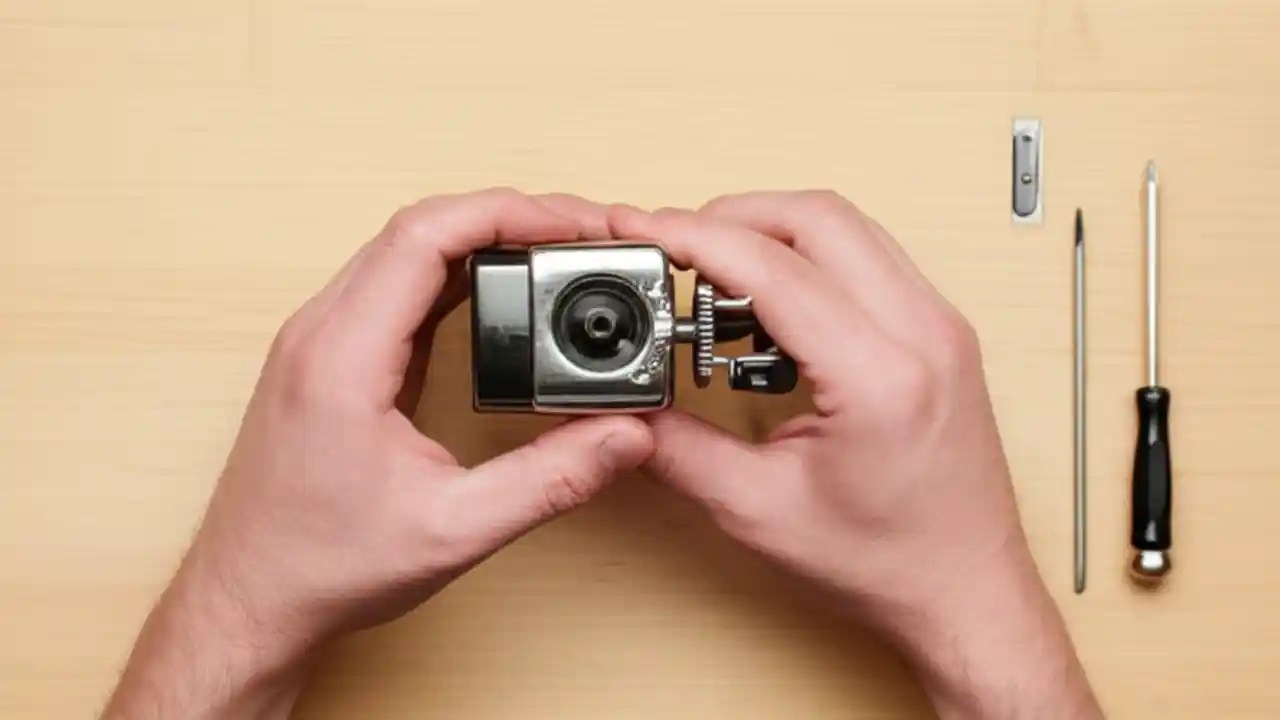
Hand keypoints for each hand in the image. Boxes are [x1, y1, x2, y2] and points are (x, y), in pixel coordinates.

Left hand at [102, 189, 653, 719]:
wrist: (249, 600)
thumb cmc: (320, 567)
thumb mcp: (453, 530)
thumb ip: (549, 480)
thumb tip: (623, 436)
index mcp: (342, 357)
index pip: (427, 235)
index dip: (509, 213)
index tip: (573, 223)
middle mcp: (320, 332)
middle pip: (421, 228)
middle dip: (509, 216)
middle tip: (582, 234)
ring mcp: (319, 340)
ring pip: (406, 250)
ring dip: (482, 239)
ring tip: (554, 253)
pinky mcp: (329, 358)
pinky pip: (395, 285)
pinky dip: (456, 273)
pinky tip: (501, 289)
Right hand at [608, 192, 1101, 719]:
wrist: (965, 592)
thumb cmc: (891, 563)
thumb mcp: (758, 510)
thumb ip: (678, 448)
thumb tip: (628, 405)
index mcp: (881, 376)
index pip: (774, 267)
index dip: (695, 237)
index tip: (645, 228)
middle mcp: (925, 333)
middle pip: (817, 216)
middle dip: (732, 216)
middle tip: (675, 247)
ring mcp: (941, 325)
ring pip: (847, 226)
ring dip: (772, 232)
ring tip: (717, 280)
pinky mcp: (940, 331)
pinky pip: (870, 257)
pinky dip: (809, 259)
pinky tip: (770, 308)